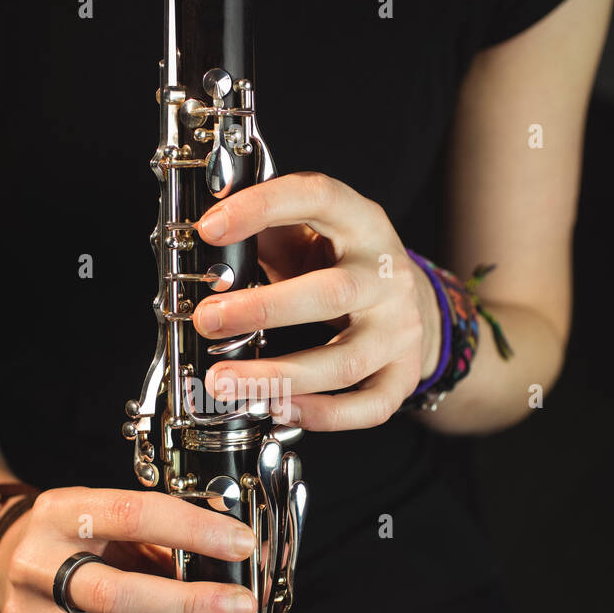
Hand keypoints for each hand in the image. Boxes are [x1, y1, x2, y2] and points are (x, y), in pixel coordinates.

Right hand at [0, 486, 256, 612]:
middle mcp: (36, 567)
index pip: (132, 516)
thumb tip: (234, 559)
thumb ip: (166, 535)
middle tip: (240, 609)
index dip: (191, 531)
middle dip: (188, 606)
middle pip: (116, 595)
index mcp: (62, 513)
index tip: (240, 545)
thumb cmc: (76, 537)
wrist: (6, 556)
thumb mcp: (113, 518)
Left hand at [192, 172, 442, 430]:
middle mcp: (387, 275)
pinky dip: (321, 415)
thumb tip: (205, 230)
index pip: (317, 197)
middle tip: (207, 320)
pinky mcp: (403, 374)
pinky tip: (276, 409)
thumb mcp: (309, 229)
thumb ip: (265, 227)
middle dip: (263, 311)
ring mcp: (400, 329)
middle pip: (332, 295)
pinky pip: (367, 406)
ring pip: (346, 362)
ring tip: (223, 382)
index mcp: (361, 222)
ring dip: (279, 377)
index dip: (263, 207)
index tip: (209, 228)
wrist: (408, 300)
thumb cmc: (341, 262)